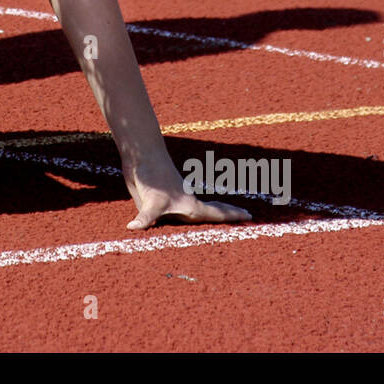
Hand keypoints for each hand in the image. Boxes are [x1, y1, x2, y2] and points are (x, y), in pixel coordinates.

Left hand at [123, 156, 252, 229]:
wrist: (141, 156)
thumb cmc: (150, 178)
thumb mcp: (149, 201)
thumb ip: (146, 217)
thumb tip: (132, 228)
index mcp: (190, 207)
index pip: (216, 214)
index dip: (233, 216)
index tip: (251, 216)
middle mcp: (187, 203)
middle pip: (214, 210)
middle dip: (229, 214)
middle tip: (248, 215)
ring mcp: (177, 199)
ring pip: (200, 208)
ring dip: (213, 212)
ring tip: (226, 215)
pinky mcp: (165, 197)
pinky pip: (182, 208)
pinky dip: (188, 211)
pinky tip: (186, 214)